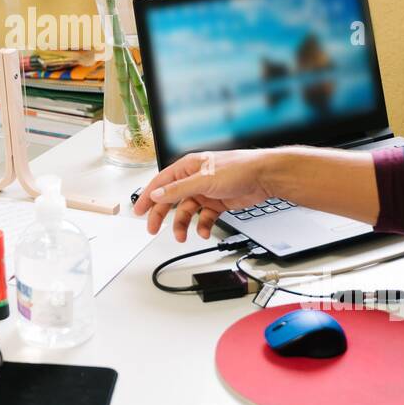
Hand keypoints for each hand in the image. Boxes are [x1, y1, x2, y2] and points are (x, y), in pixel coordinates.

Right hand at [132, 149, 276, 241]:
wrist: (264, 177)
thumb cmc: (238, 169)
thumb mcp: (203, 180)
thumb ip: (178, 189)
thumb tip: (157, 194)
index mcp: (188, 167)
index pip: (161, 183)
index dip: (148, 197)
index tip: (139, 210)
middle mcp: (194, 179)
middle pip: (171, 199)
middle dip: (162, 215)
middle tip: (153, 229)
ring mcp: (206, 192)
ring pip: (187, 211)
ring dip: (183, 224)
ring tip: (182, 236)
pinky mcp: (217, 203)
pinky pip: (203, 218)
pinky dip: (202, 226)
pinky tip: (204, 231)